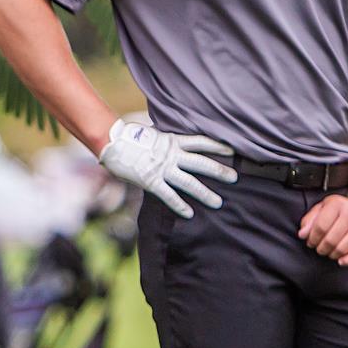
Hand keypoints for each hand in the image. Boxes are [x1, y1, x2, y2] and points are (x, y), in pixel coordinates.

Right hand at [98, 118, 237, 218]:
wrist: (112, 141)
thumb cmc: (128, 136)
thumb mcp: (151, 133)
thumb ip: (164, 139)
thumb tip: (169, 139)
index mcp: (172, 141)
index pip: (200, 142)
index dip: (217, 145)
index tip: (232, 150)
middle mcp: (171, 155)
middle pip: (201, 163)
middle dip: (219, 171)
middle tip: (235, 178)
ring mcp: (162, 169)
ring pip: (189, 182)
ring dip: (205, 193)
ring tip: (218, 203)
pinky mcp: (151, 181)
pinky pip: (168, 195)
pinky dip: (179, 205)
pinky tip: (189, 214)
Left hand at [299, 193, 347, 266]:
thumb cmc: (339, 211)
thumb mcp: (321, 209)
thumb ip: (309, 221)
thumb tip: (302, 234)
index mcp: (337, 204)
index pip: (320, 227)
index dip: (312, 239)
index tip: (310, 243)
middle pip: (330, 240)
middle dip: (321, 248)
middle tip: (320, 249)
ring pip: (342, 249)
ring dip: (332, 255)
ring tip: (329, 252)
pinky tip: (341, 261)